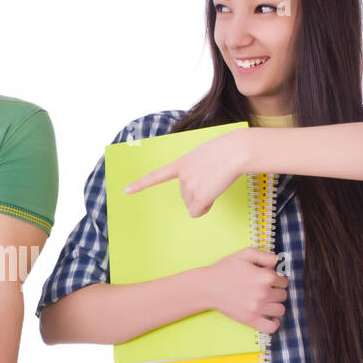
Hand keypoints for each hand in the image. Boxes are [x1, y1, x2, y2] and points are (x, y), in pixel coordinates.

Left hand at [123, 129, 248, 216]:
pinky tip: (213, 199)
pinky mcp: (200, 196)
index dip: (140, 184)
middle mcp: (182, 176)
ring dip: (204, 199)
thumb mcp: (204, 156)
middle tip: (213, 179)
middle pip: (186, 196)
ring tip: (217, 182)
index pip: (156, 176)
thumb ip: (196, 172)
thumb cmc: (227, 151)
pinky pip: (197, 212)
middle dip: (198, 193)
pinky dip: (204, 209)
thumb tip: (197, 198)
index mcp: (181, 163)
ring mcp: (189, 186)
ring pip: (193, 204)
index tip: (125, 191)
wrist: (237, 150)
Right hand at [203, 247, 287, 332]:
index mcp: (265, 277)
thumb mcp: (244, 253)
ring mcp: (257, 308)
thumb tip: (278, 263)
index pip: (284, 281)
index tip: (268, 280)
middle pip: (283, 295)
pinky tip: (268, 316)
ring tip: (265, 302)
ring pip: (281, 310)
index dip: (277, 279)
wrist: (207, 287)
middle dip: (276, 291)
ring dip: (275, 305)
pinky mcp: (251, 320)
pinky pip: (272, 327)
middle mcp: (264, 293)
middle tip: (264, 290)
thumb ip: (265, 255)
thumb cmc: (224, 270)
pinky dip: (274, 323)